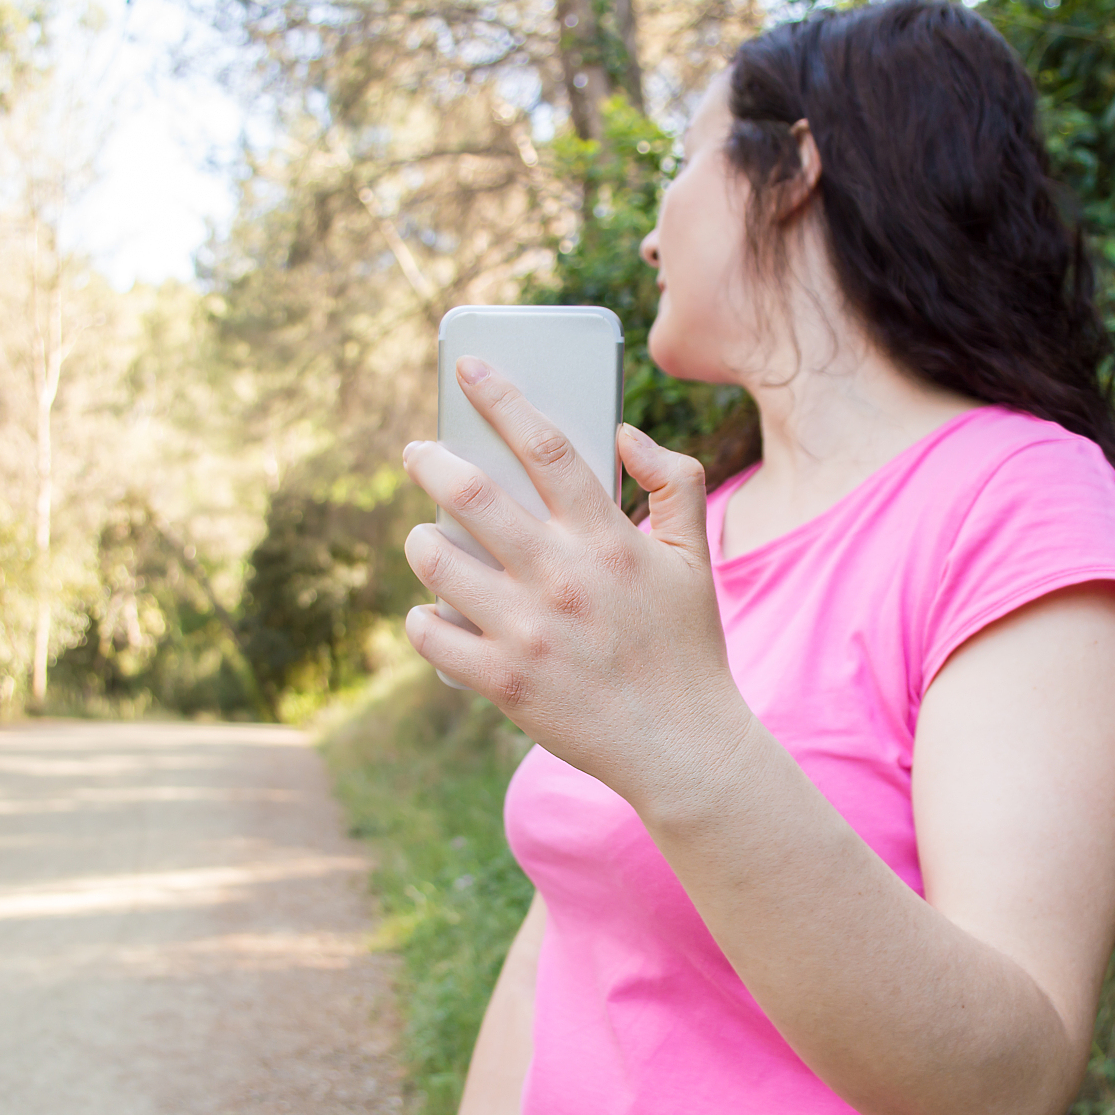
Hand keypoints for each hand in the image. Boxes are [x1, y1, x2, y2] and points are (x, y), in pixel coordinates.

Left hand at [401, 355, 751, 809]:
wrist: (682, 746)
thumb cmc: (686, 647)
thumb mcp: (696, 556)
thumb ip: (676, 482)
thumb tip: (623, 434)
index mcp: (607, 539)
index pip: (544, 444)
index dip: (499, 396)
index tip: (467, 368)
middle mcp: (561, 577)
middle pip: (471, 494)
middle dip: (430, 460)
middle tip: (417, 452)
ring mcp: (527, 631)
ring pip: (437, 561)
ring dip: (420, 539)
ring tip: (424, 536)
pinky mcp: (503, 681)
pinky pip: (431, 635)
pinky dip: (421, 617)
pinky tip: (430, 611)